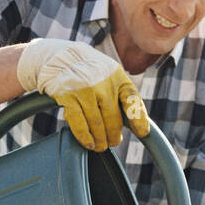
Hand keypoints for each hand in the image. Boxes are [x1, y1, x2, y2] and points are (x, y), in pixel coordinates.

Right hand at [17, 39, 150, 151]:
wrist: (61, 59)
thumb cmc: (91, 73)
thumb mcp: (111, 77)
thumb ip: (122, 96)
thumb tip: (137, 125)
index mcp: (117, 77)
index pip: (132, 100)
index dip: (138, 118)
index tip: (142, 133)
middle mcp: (103, 82)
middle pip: (113, 118)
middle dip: (114, 135)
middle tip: (112, 142)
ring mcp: (85, 89)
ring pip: (96, 124)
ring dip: (100, 140)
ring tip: (100, 146)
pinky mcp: (68, 96)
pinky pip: (79, 123)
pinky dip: (85, 137)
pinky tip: (88, 143)